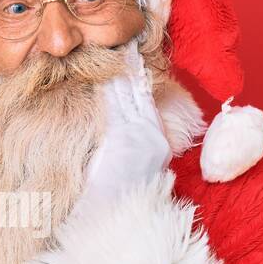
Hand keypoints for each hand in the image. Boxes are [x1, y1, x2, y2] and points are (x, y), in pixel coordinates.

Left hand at [71, 37, 171, 218]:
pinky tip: (105, 72)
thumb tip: (117, 139)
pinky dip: (111, 87)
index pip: (148, 105)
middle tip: (127, 46)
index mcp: (158, 146)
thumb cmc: (115, 200)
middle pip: (141, 95)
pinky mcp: (124, 137)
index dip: (142, 83)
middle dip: (133, 70)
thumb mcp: (129, 171)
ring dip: (121, 72)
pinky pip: (116, 105)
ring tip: (117, 51)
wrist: (112, 217)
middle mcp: (154, 138)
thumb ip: (128, 149)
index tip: (135, 64)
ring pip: (128, 97)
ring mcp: (140, 136)